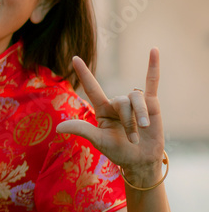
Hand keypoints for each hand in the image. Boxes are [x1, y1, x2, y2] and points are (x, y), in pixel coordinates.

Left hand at [56, 49, 164, 183]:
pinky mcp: (152, 104)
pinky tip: (154, 50)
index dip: (84, 73)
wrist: (141, 160)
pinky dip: (153, 67)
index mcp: (102, 109)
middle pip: (121, 101)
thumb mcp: (99, 141)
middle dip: (128, 121)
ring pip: (136, 99)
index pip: (91, 88)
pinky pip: (152, 82)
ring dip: (140, 116)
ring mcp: (134, 103)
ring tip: (143, 130)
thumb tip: (58, 127)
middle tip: (132, 140)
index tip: (74, 58)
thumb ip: (82, 130)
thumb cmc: (118, 151)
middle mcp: (117, 104)